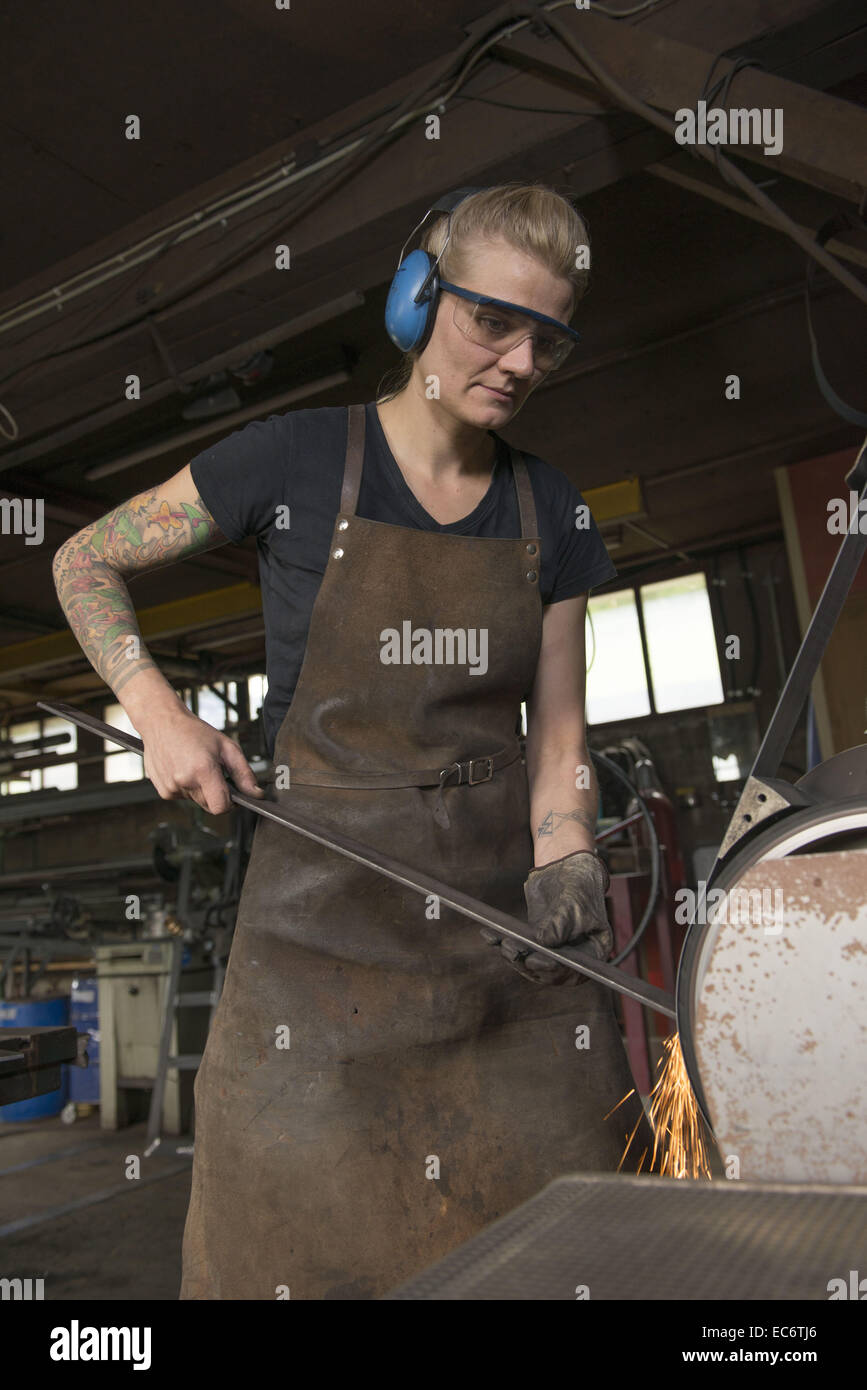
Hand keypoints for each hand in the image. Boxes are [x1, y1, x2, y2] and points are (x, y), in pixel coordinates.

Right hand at [139, 705, 264, 814]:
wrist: (161, 722)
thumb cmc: (194, 731)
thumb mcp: (227, 747)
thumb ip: (244, 773)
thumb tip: (256, 793)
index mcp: (203, 770)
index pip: (221, 807)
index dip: (230, 803)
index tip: (232, 792)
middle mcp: (184, 781)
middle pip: (210, 806)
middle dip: (216, 793)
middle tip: (213, 771)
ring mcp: (171, 788)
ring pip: (197, 801)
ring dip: (201, 789)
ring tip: (195, 766)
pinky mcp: (163, 791)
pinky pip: (184, 797)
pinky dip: (187, 787)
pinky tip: (183, 769)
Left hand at [481, 850, 612, 985]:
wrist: (568, 871)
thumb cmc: (579, 887)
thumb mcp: (574, 903)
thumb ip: (561, 923)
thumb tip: (544, 942)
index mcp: (593, 952)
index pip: (573, 970)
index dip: (553, 969)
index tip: (534, 960)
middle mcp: (573, 958)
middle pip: (548, 972)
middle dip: (527, 963)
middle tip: (511, 950)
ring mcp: (553, 952)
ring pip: (530, 965)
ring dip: (513, 956)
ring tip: (501, 942)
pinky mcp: (535, 943)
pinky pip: (519, 949)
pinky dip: (502, 943)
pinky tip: (488, 936)